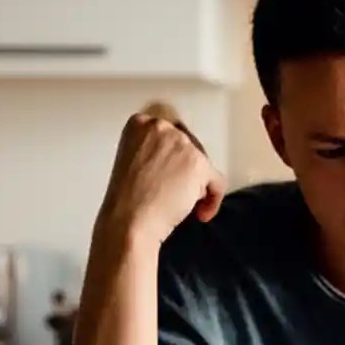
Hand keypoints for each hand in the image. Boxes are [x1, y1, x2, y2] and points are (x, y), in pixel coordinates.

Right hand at [97, 101, 225, 245]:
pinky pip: (218, 182)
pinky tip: (201, 213)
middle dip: (186, 170)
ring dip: (197, 185)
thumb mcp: (132, 160)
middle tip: (174, 191)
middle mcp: (162, 127)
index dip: (174, 157)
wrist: (129, 220)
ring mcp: (181, 144)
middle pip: (190, 147)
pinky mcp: (198, 164)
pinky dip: (213, 199)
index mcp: (140, 124)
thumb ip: (152, 152)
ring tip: (180, 202)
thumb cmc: (126, 201)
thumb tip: (176, 161)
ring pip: (203, 164)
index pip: (170, 135)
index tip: (169, 173)